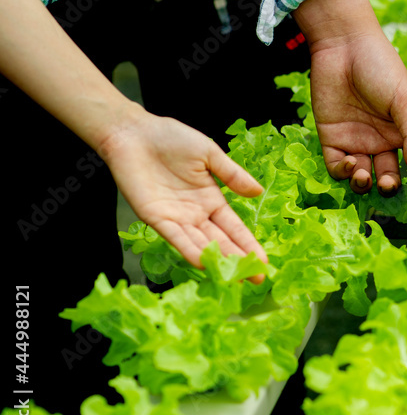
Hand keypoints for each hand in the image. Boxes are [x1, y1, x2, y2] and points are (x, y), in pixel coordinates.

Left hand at [99, 106, 269, 281]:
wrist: (134, 134)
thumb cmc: (171, 138)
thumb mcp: (209, 154)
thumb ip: (232, 175)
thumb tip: (258, 191)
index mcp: (211, 199)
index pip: (234, 227)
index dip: (249, 244)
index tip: (263, 262)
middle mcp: (196, 214)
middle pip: (221, 241)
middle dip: (238, 260)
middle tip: (257, 280)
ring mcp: (176, 218)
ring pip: (200, 243)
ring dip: (217, 260)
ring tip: (235, 277)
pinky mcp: (155, 218)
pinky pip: (175, 237)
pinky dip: (188, 250)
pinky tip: (203, 263)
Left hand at [294, 0, 406, 194]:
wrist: (344, 45)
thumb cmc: (381, 66)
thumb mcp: (404, 100)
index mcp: (402, 132)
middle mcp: (380, 140)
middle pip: (386, 176)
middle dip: (388, 186)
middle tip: (387, 183)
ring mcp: (355, 141)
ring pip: (361, 177)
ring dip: (364, 184)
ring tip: (365, 174)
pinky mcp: (331, 138)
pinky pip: (336, 166)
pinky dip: (343, 172)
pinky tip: (351, 162)